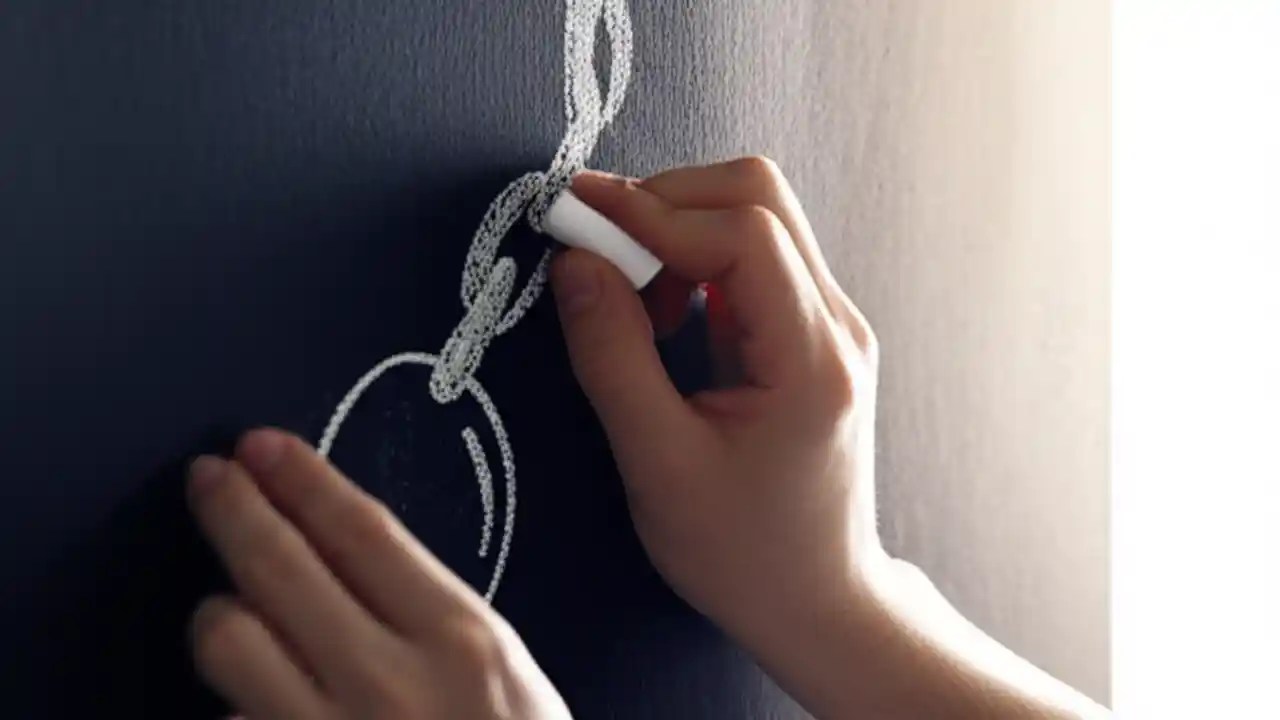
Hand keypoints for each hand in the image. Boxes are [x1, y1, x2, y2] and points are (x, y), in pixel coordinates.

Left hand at [186, 429, 570, 719]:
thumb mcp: (500, 666)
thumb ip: (424, 611)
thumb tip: (335, 557)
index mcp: (458, 639)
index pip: (360, 532)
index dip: (301, 480)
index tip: (263, 448)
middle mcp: (389, 684)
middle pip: (279, 570)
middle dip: (234, 509)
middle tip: (211, 477)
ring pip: (230, 643)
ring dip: (221, 613)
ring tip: (231, 607)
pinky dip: (234, 704)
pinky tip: (250, 700)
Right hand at [551, 160, 1107, 718]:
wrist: (817, 599)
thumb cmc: (744, 553)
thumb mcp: (658, 465)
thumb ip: (613, 356)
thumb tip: (574, 263)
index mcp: (812, 358)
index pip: (743, 232)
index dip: (653, 211)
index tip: (578, 216)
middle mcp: (836, 325)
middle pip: (759, 196)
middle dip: (666, 202)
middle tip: (596, 248)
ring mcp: (831, 325)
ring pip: (757, 218)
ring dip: (678, 232)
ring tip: (628, 298)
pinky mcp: (811, 334)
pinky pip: (752, 260)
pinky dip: (693, 263)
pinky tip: (658, 316)